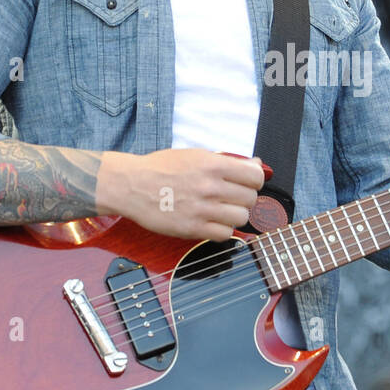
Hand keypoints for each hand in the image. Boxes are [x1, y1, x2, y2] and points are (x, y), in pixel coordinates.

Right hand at [98, 149, 264, 240]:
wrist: (132, 185)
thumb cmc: (162, 168)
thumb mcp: (196, 155)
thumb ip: (227, 161)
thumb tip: (257, 165)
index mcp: (213, 165)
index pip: (255, 176)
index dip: (254, 181)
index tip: (247, 183)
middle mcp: (210, 187)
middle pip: (250, 198)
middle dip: (244, 198)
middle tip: (230, 198)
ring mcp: (202, 209)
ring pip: (241, 218)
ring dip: (234, 215)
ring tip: (221, 211)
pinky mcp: (192, 228)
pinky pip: (224, 234)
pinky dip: (222, 230)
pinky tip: (212, 222)